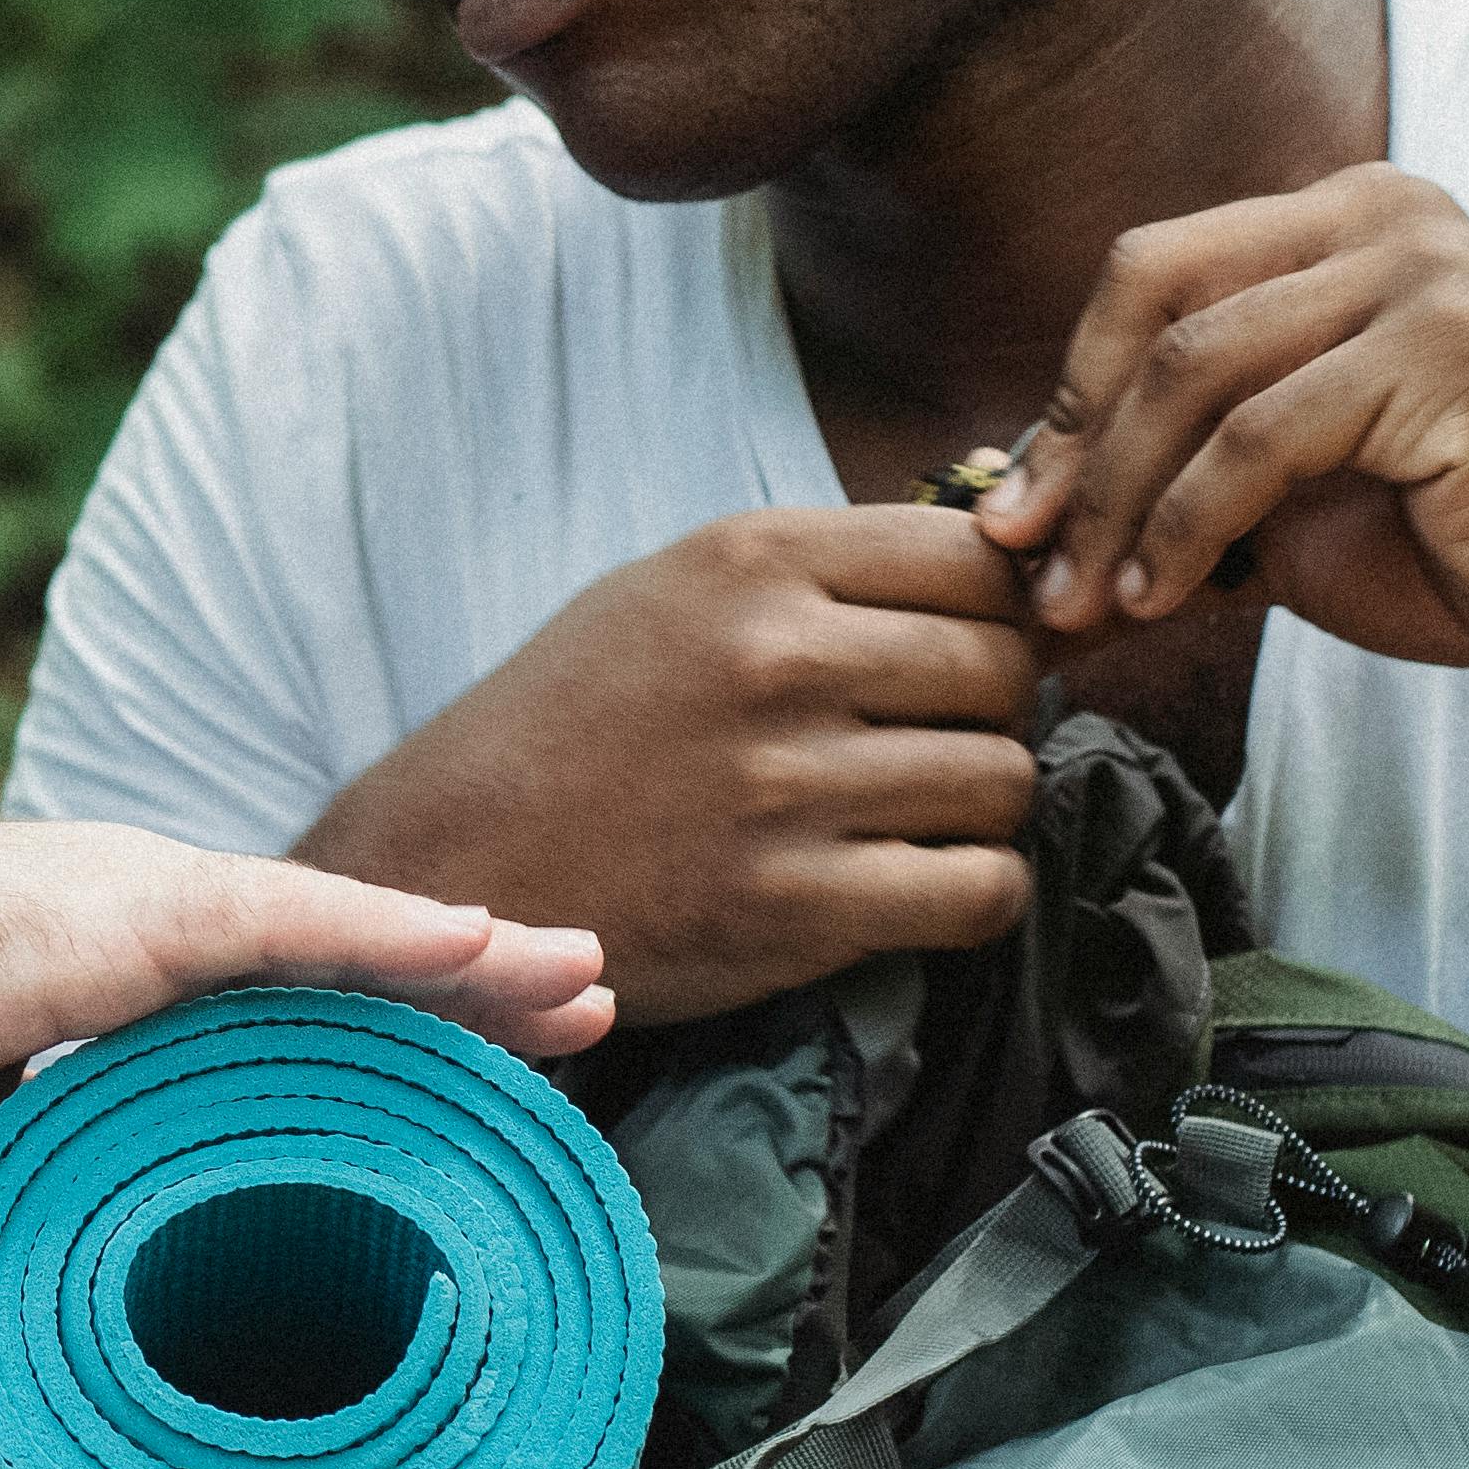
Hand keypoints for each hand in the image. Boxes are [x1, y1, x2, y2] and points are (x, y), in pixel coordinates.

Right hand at [0, 818, 613, 1187]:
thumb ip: (32, 1119)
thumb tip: (67, 1195)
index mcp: (95, 940)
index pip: (278, 976)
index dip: (392, 997)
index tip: (490, 1031)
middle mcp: (124, 900)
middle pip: (333, 943)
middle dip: (467, 971)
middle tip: (589, 994)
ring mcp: (114, 903)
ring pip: (328, 929)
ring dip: (461, 956)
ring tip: (577, 980)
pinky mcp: (96, 927)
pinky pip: (269, 929)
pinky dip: (379, 935)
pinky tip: (469, 942)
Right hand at [297, 508, 1043, 1022]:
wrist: (460, 860)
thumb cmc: (578, 721)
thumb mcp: (676, 590)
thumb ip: (824, 575)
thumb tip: (1007, 575)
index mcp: (751, 560)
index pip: (978, 559)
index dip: (1000, 610)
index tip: (969, 648)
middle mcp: (776, 660)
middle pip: (1006, 667)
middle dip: (997, 708)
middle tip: (939, 739)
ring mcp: (787, 788)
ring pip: (1005, 779)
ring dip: (984, 806)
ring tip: (919, 814)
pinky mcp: (796, 908)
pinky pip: (980, 891)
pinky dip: (977, 893)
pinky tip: (922, 884)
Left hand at [970, 167, 1468, 679]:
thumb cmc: (1468, 534)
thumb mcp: (1296, 484)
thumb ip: (1184, 461)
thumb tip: (1025, 511)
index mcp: (1343, 216)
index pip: (1153, 271)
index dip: (1069, 387)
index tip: (1015, 502)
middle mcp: (1377, 215)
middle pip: (1154, 300)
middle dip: (1070, 436)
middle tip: (1021, 549)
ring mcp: (1413, 272)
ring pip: (1192, 373)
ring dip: (1115, 500)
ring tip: (1083, 600)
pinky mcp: (1436, 352)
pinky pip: (1257, 437)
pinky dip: (1186, 525)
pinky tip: (1160, 596)